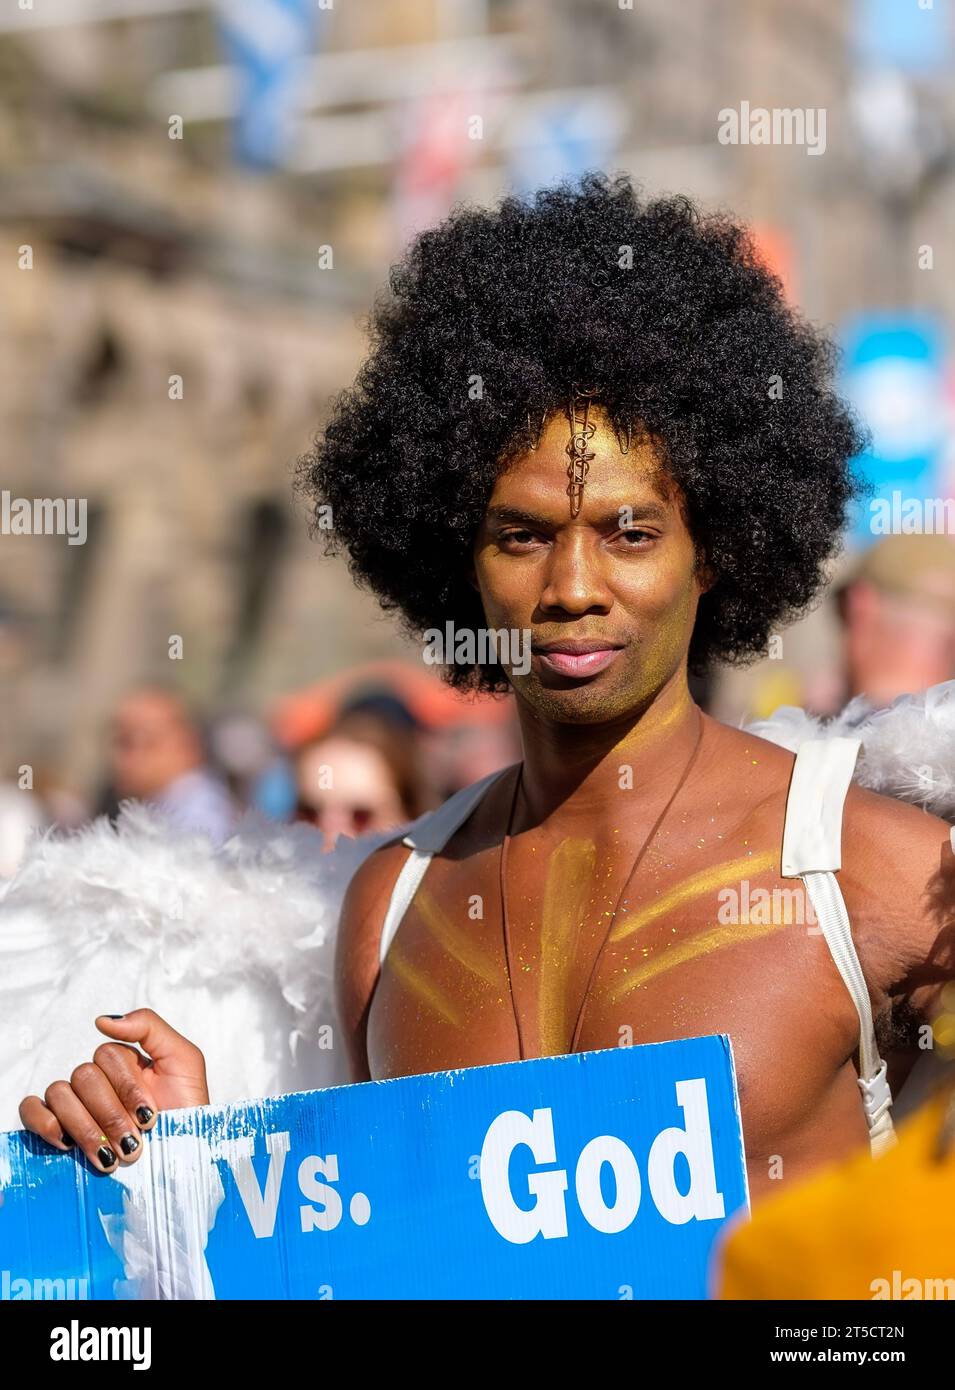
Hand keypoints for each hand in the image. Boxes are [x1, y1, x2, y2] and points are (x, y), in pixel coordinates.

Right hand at [18, 1009, 209, 1173]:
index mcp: (123, 1063)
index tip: (151, 1116)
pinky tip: (68, 1143)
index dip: (127, 1088)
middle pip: (83, 1076)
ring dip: (88, 1128)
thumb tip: (101, 1021)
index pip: (106, 1054)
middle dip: (111, 1114)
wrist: (182, 1163)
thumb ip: (148, 1027)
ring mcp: (77, 1105)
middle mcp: (98, 1081)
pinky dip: (44, 1122)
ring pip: (59, 1094)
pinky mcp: (59, 1131)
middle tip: (134, 1143)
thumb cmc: (188, 1114)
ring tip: (112, 1157)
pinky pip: (31, 1110)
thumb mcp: (184, 1061)